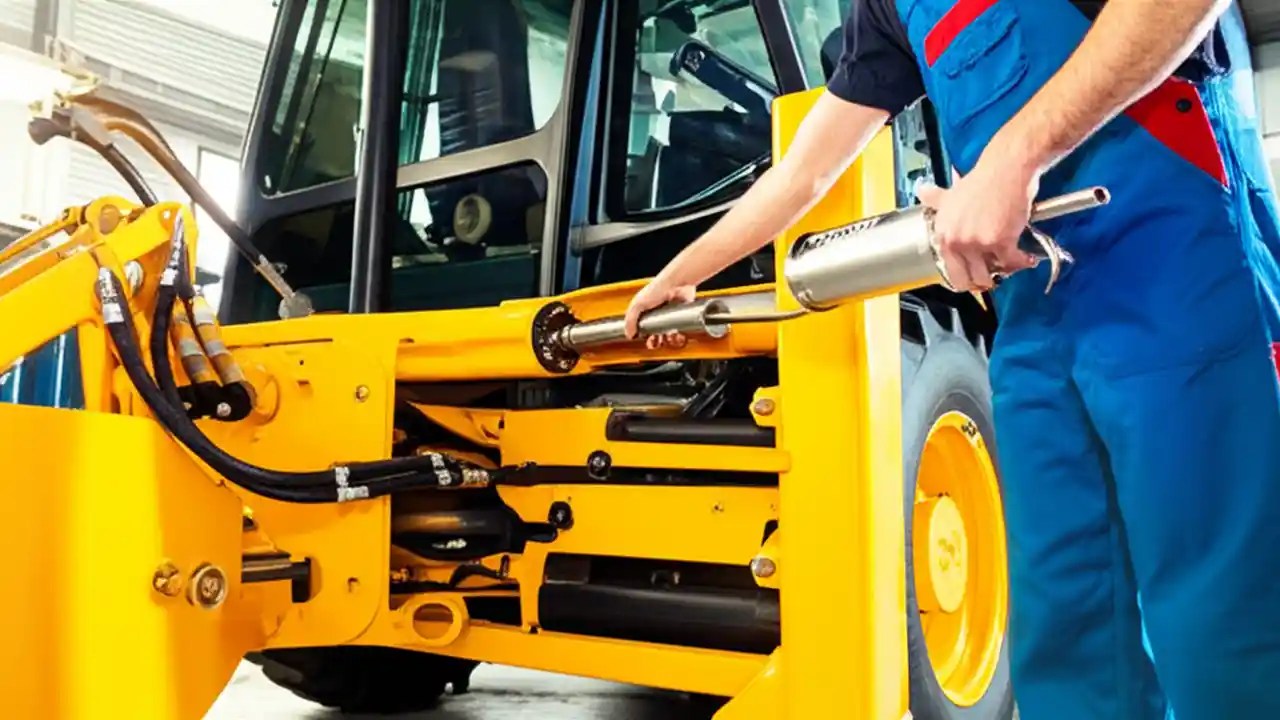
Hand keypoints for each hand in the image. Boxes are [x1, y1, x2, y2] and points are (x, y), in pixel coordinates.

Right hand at [623, 279, 696, 349]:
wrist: (677, 284)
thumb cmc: (657, 288)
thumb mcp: (638, 304)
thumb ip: (630, 320)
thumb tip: (628, 334)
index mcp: (644, 310)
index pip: (641, 328)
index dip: (642, 336)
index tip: (644, 341)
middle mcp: (656, 314)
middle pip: (654, 334)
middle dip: (655, 341)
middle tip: (656, 342)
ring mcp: (668, 316)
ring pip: (667, 334)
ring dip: (667, 340)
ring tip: (667, 338)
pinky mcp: (680, 316)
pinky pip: (679, 331)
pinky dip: (678, 336)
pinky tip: (677, 335)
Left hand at [915, 160, 1040, 291]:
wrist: (1006, 169)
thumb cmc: (982, 180)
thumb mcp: (951, 192)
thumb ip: (936, 199)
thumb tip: (922, 192)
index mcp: (943, 234)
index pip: (950, 271)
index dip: (965, 278)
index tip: (974, 278)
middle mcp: (956, 241)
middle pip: (970, 279)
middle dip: (984, 281)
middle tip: (995, 274)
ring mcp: (977, 243)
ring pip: (991, 275)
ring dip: (1004, 272)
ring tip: (1011, 263)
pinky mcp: (1000, 242)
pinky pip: (1011, 263)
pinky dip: (1022, 262)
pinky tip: (1027, 258)